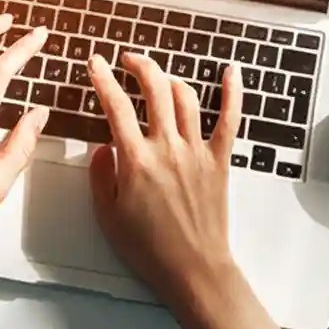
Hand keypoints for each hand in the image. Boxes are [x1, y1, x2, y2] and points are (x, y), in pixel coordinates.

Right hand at [87, 52, 242, 305]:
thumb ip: (100, 176)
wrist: (192, 268)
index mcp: (136, 160)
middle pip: (154, 88)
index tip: (95, 64)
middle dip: (138, 65)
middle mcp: (167, 147)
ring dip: (169, 77)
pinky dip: (232, 92)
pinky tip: (231, 72)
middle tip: (127, 59)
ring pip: (185, 97)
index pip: (115, 106)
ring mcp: (196, 151)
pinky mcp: (218, 161)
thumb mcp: (107, 215)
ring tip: (158, 75)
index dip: (103, 79)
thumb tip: (101, 148)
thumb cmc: (149, 248)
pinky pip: (229, 119)